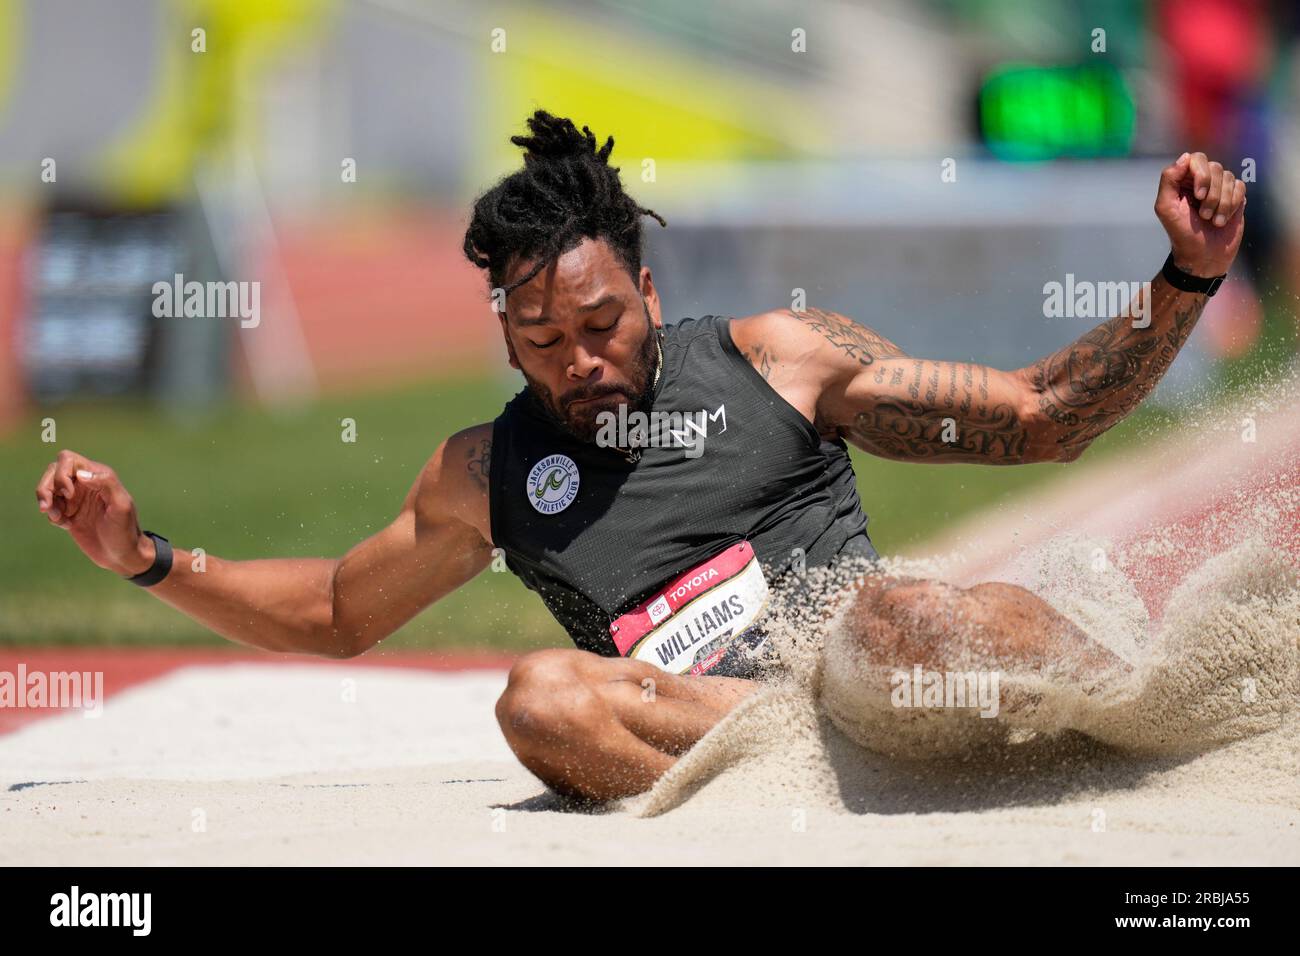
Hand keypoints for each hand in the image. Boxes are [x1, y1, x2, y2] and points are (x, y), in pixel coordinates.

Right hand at [35, 450, 153, 576]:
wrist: (122, 556)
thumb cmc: (125, 530)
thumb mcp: (121, 506)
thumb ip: (106, 484)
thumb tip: (81, 474)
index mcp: (98, 476)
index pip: (68, 460)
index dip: (62, 474)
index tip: (69, 494)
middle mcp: (85, 484)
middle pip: (53, 471)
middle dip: (46, 486)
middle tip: (48, 506)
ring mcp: (76, 500)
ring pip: (48, 488)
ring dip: (45, 500)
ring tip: (55, 516)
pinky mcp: (69, 515)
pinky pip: (51, 507)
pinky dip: (51, 514)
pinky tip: (63, 524)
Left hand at [1155, 151, 1245, 277]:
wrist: (1203, 256)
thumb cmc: (1181, 233)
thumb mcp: (1166, 208)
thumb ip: (1169, 180)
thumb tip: (1185, 157)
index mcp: (1183, 180)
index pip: (1196, 159)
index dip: (1200, 174)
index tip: (1197, 196)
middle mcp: (1202, 180)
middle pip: (1214, 167)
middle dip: (1211, 193)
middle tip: (1203, 214)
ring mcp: (1220, 187)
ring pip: (1229, 178)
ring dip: (1221, 203)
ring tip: (1211, 220)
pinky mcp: (1236, 196)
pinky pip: (1240, 187)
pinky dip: (1232, 205)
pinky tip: (1222, 220)